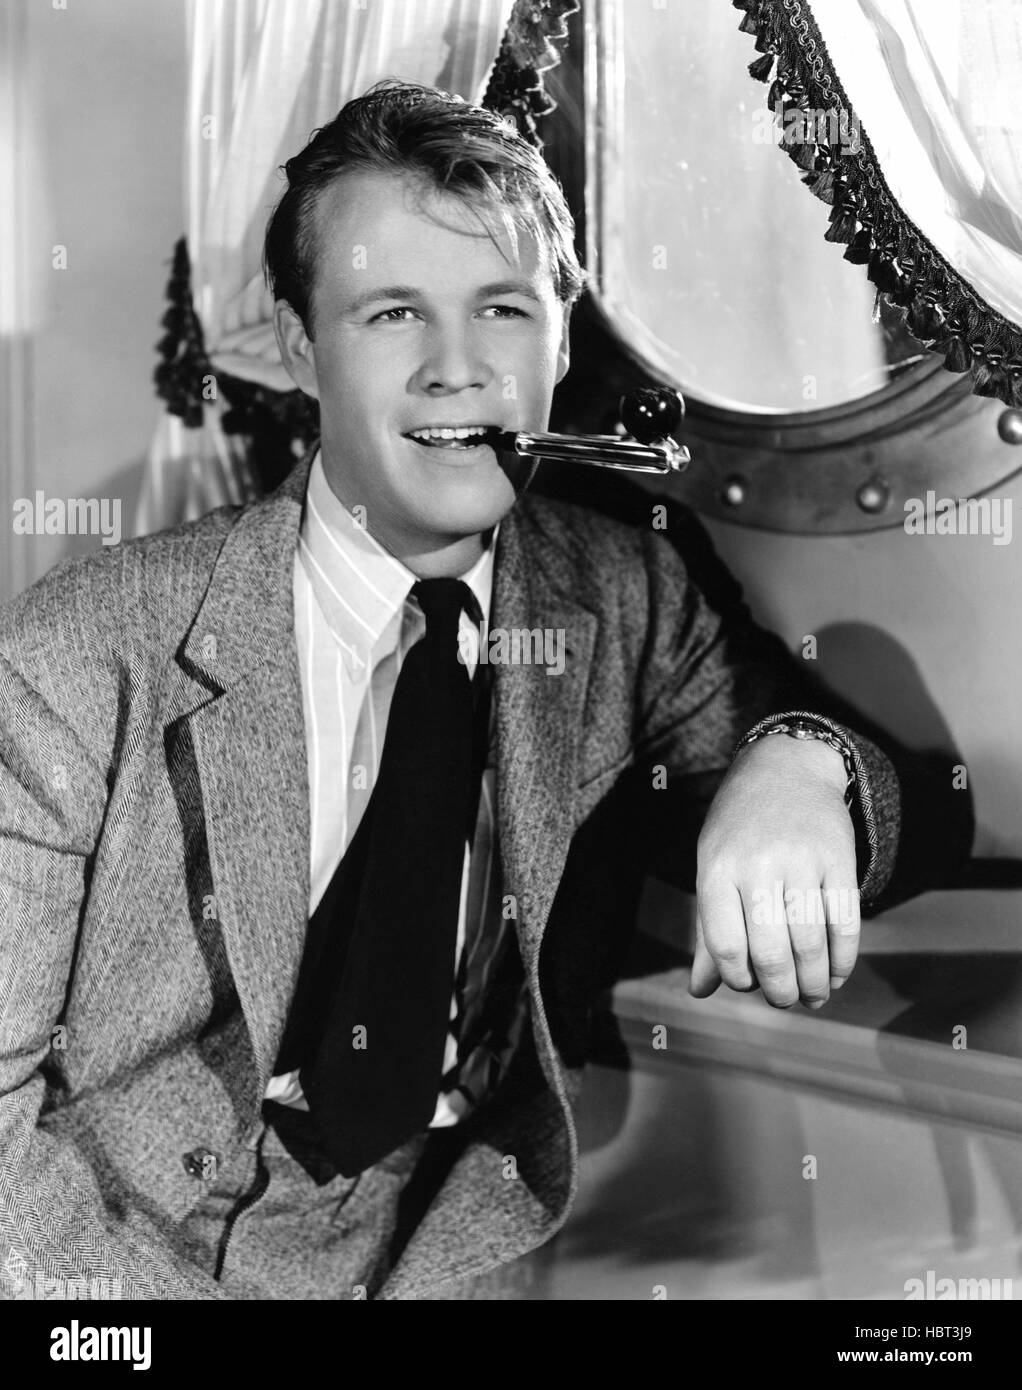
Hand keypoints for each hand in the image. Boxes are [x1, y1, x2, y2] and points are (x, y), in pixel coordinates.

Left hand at [690, 734, 858, 1008]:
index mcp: (717, 868)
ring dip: (812, 983)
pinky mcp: (840, 860)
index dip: (737, 978)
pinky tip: (836, 975)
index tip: (746, 984)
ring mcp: (802, 861)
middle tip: (783, 999)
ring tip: (810, 996)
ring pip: (810, 944)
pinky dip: (842, 959)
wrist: (787, 767)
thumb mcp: (713, 867)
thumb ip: (708, 930)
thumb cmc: (740, 827)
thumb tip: (699, 991)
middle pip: (771, 952)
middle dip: (778, 990)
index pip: (725, 945)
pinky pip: (845, 923)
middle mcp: (758, 865)